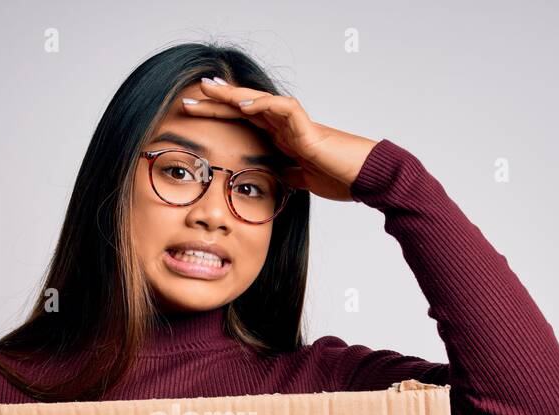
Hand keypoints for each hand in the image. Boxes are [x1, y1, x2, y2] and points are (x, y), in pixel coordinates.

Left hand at [185, 76, 379, 201]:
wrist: (368, 177)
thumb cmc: (341, 177)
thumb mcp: (302, 181)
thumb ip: (285, 174)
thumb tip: (270, 178)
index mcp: (282, 137)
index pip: (244, 121)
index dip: (219, 116)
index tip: (193, 114)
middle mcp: (286, 126)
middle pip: (246, 107)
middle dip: (217, 101)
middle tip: (190, 96)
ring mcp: (297, 125)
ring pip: (260, 101)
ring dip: (234, 96)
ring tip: (210, 90)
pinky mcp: (309, 129)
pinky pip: (284, 109)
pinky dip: (264, 105)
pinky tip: (244, 105)